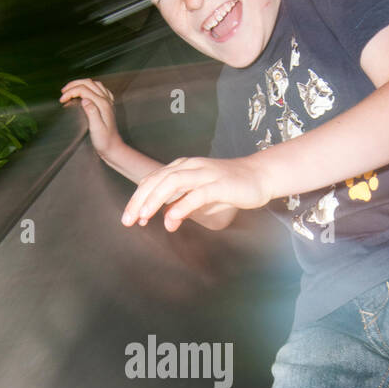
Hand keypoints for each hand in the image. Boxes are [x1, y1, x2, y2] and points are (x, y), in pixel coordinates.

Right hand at [59, 77, 118, 158]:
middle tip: (63, 91)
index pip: (83, 90)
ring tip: (71, 90)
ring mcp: (108, 102)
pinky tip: (87, 92)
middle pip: (88, 83)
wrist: (114, 148)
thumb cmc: (104, 141)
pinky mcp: (108, 106)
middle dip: (74, 85)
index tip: (62, 100)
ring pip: (94, 84)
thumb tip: (84, 100)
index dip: (71, 92)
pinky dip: (91, 87)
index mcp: (102, 104)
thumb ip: (92, 112)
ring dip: (81, 84)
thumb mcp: (96, 128)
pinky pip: (101, 90)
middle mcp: (106, 100)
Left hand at [120, 154, 268, 230]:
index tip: (129, 217)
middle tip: (128, 220)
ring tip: (144, 217)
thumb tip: (166, 220)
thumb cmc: (229, 186)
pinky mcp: (219, 184)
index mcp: (183, 167)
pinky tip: (170, 219)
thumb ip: (182, 205)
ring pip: (173, 183)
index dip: (138, 198)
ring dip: (155, 200)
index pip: (153, 180)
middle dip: (140, 200)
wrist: (260, 177)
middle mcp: (190, 167)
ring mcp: (205, 174)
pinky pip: (197, 194)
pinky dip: (182, 206)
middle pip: (158, 180)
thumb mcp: (200, 196)